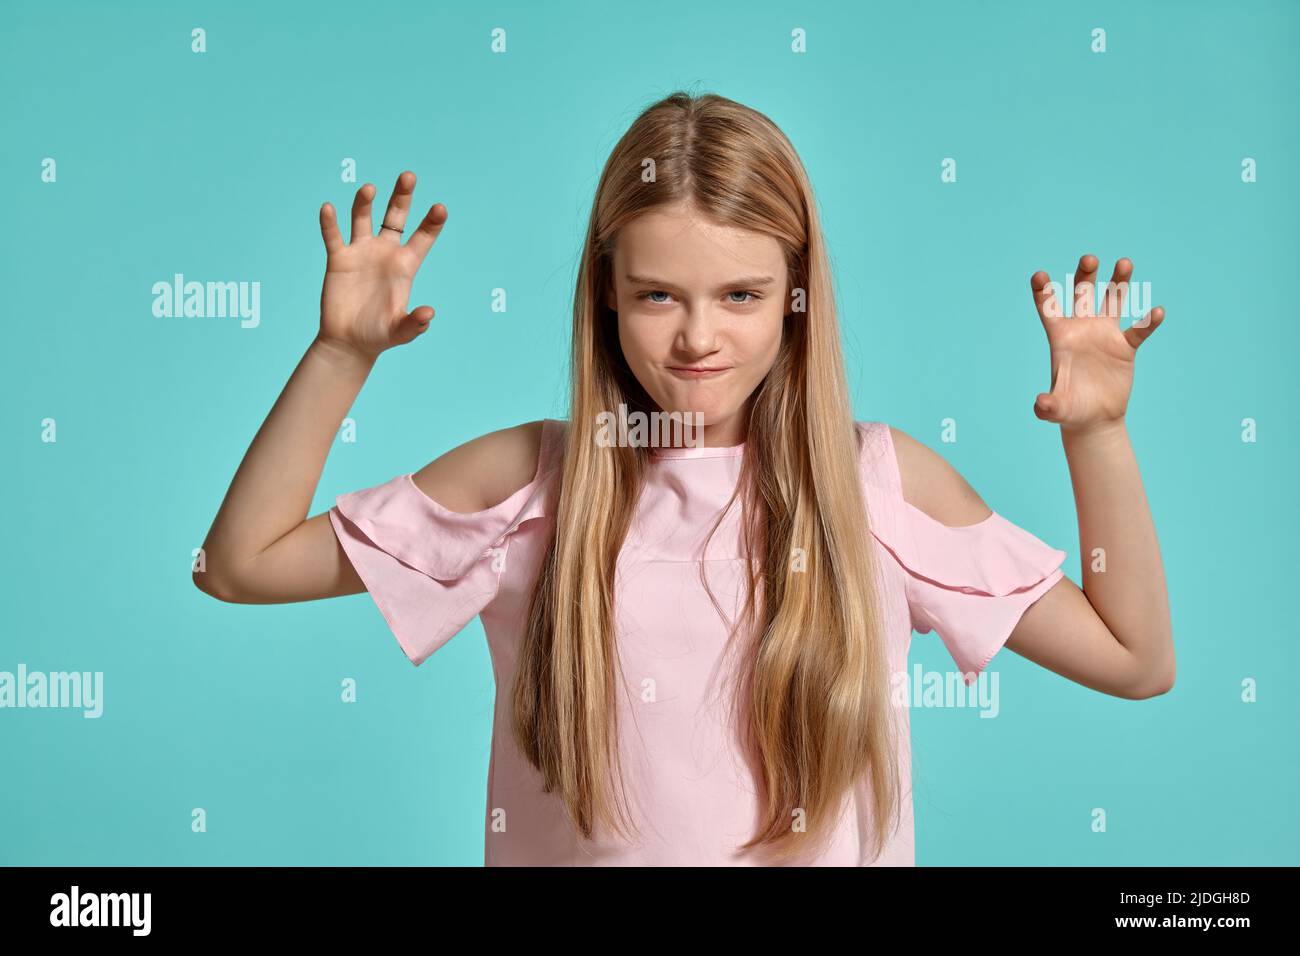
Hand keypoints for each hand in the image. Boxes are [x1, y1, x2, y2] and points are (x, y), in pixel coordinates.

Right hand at [316, 171, 446, 359]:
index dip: (432, 223)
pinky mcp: (339, 259)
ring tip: (369, 188)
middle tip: (409, 176)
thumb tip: (430, 313)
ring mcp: (361, 252)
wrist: (349, 342)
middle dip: (402, 196)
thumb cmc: (379, 336)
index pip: (423, 237)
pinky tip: (328, 208)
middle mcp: (384, 252)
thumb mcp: (400, 331)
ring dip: (364, 202)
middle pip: (395, 216)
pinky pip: (333, 236)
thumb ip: (415, 323)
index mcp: (405, 265)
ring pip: (363, 218)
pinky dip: (329, 222)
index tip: (441, 208)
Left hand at [1029, 254, 1165, 433]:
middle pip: (1082, 294)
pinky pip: (1137, 331)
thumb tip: (1040, 405)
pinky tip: (1156, 312)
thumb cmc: (1070, 411)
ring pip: (1112, 301)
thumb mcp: (1056, 410)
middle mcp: (1082, 330)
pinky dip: (1147, 323)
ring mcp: (1104, 336)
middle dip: (1085, 275)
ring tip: (1124, 262)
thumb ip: (1047, 406)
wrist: (1094, 419)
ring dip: (1118, 282)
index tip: (1038, 275)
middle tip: (1089, 258)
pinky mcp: (1125, 348)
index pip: (1048, 308)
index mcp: (1060, 338)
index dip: (1042, 291)